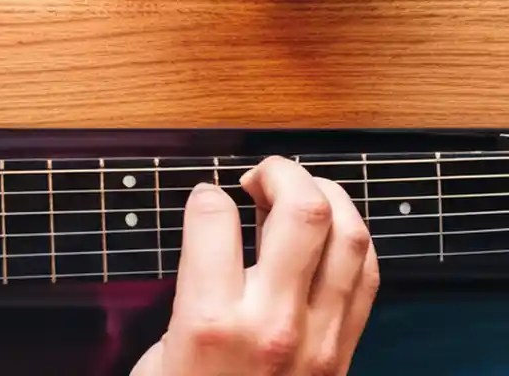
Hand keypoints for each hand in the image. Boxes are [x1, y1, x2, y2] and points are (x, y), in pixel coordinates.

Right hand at [132, 156, 379, 375]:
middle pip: (302, 211)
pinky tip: (329, 233)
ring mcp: (318, 335)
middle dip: (281, 172)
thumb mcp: (161, 354)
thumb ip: (189, 291)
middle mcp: (271, 321)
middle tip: (260, 176)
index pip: (214, 214)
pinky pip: (367, 274)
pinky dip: (353, 239)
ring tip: (299, 192)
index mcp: (210, 320)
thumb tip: (206, 241)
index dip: (205, 194)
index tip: (203, 199)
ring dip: (326, 196)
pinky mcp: (344, 350)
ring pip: (348, 235)